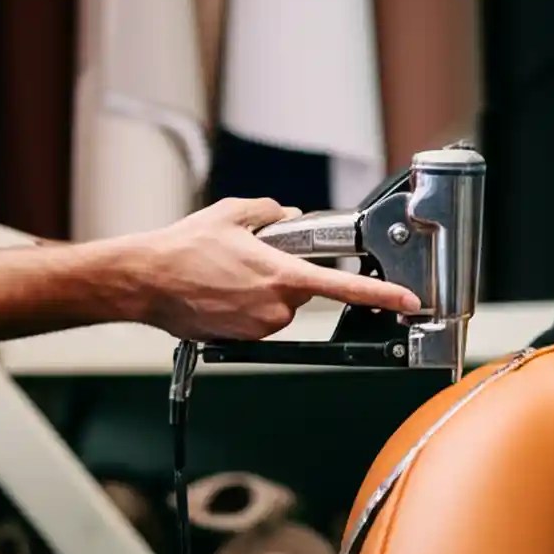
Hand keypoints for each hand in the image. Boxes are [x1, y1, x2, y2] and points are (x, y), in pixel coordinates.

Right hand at [130, 197, 419, 339]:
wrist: (145, 281)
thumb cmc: (182, 249)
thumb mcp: (231, 214)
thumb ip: (270, 212)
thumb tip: (287, 214)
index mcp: (281, 275)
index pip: (344, 288)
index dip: (382, 296)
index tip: (408, 303)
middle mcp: (276, 307)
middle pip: (303, 292)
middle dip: (284, 276)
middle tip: (248, 262)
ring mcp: (260, 327)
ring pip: (280, 308)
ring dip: (263, 292)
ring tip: (226, 277)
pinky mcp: (243, 340)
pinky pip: (259, 321)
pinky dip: (247, 307)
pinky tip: (220, 293)